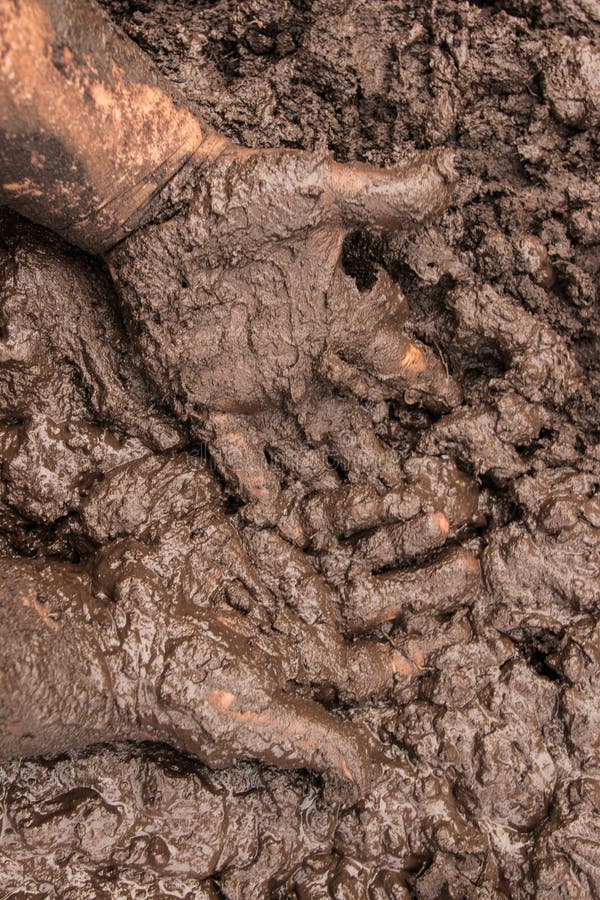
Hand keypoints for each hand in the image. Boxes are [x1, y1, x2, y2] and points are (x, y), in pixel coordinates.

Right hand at [1, 450, 479, 798]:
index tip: (445, 644)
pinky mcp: (261, 525)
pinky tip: (389, 491)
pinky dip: (352, 502)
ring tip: (442, 515)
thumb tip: (370, 778)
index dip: (409, 654)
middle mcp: (300, 611)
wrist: (110, 626)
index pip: (370, 662)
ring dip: (398, 534)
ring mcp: (283, 566)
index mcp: (304, 659)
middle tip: (471, 567)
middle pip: (376, 594)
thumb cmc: (179, 682)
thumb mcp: (252, 718)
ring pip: (355, 546)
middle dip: (423, 583)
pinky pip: (315, 509)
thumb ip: (315, 739)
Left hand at [109, 143, 460, 518]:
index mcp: (333, 319)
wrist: (158, 204)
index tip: (453, 407)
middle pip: (353, 421)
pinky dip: (250, 479)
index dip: (424, 384)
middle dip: (381, 456)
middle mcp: (302, 361)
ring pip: (302, 445)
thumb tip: (449, 174)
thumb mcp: (319, 193)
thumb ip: (381, 198)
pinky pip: (233, 449)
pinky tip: (269, 508)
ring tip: (358, 518)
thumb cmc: (240, 196)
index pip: (392, 362)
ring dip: (328, 480)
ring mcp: (255, 383)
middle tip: (412, 495)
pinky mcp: (207, 395)